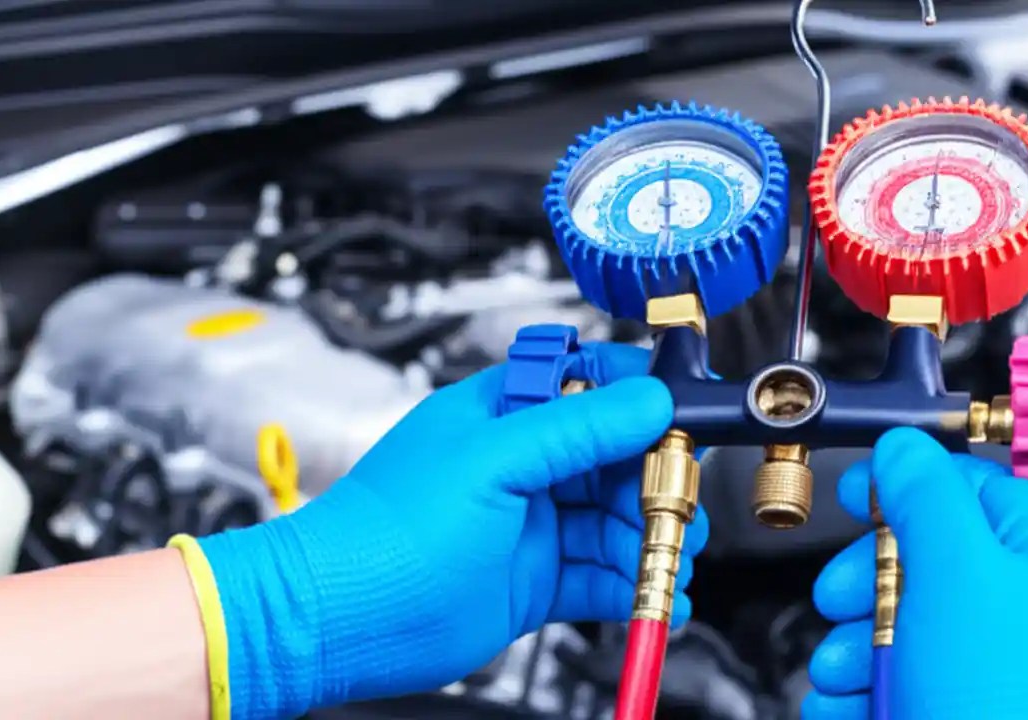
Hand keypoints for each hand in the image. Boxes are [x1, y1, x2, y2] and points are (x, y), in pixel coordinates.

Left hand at [197, 342, 707, 718]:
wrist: (340, 620)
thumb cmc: (387, 530)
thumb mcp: (492, 462)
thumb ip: (576, 429)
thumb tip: (647, 399)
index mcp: (506, 413)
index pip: (593, 385)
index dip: (644, 401)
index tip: (688, 420)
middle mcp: (523, 464)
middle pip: (617, 460)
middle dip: (658, 485)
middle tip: (681, 511)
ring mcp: (529, 524)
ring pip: (615, 523)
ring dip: (651, 542)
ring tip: (671, 563)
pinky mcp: (534, 580)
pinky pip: (599, 578)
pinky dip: (631, 587)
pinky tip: (656, 597)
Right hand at [804, 428, 1027, 719]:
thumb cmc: (995, 699)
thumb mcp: (953, 570)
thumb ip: (924, 496)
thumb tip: (903, 447)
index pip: (974, 489)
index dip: (909, 485)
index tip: (859, 492)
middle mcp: (1022, 610)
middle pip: (921, 556)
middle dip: (866, 581)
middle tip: (845, 597)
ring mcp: (986, 662)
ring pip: (894, 619)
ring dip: (853, 642)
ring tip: (846, 670)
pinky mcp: (950, 703)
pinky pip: (890, 671)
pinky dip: (858, 684)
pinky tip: (848, 699)